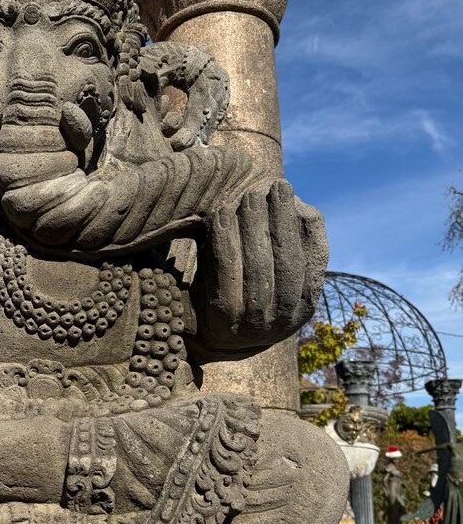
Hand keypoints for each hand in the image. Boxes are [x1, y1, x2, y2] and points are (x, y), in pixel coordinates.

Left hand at [190, 180, 327, 361]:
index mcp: (305, 307)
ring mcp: (253, 325)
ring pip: (259, 268)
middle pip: (288, 264)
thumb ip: (290, 247)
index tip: (289, 192)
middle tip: (273, 185)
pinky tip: (221, 214)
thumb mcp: (277, 275)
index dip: (301, 224)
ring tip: (248, 194)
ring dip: (254, 226)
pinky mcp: (222, 321)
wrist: (210, 338)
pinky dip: (225, 241)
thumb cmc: (248, 293)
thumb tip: (301, 207)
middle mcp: (284, 321)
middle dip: (281, 220)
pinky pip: (226, 274)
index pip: (313, 261)